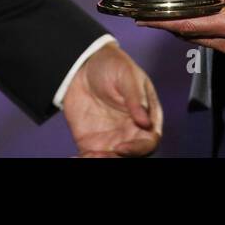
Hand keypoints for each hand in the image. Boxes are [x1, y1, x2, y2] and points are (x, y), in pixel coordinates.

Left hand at [62, 42, 162, 156]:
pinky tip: (75, 157)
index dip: (138, 149)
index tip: (120, 147)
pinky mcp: (92, 142)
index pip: (149, 141)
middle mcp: (131, 133)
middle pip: (131, 156)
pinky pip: (90, 157)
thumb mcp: (127, 76)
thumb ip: (136, 98)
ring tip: (86, 156)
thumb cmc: (113, 65)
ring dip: (100, 161)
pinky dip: (84, 160)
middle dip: (116, 159)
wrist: (83, 63)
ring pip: (111, 159)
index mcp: (147, 117)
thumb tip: (146, 122)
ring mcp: (112, 139)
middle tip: (99, 156)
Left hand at [135, 0, 224, 59]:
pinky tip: (201, 18)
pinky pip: (218, 45)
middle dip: (170, 26)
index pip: (188, 26)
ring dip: (187, 29)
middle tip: (149, 13)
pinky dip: (205, 33)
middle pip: (192, 37)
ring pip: (204, 43)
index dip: (161, 22)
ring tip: (170, 14)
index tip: (140, 18)